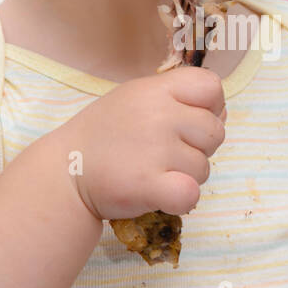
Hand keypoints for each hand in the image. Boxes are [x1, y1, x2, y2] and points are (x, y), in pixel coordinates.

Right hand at [61, 65, 226, 222]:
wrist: (66, 173)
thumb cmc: (104, 136)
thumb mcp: (136, 100)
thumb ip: (178, 101)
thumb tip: (222, 112)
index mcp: (156, 90)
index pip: (212, 87)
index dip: (210, 107)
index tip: (188, 123)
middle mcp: (159, 114)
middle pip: (215, 132)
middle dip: (198, 148)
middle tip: (165, 155)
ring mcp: (155, 149)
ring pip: (204, 168)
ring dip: (185, 176)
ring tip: (153, 173)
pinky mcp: (150, 184)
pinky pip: (192, 194)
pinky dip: (182, 200)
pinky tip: (162, 195)